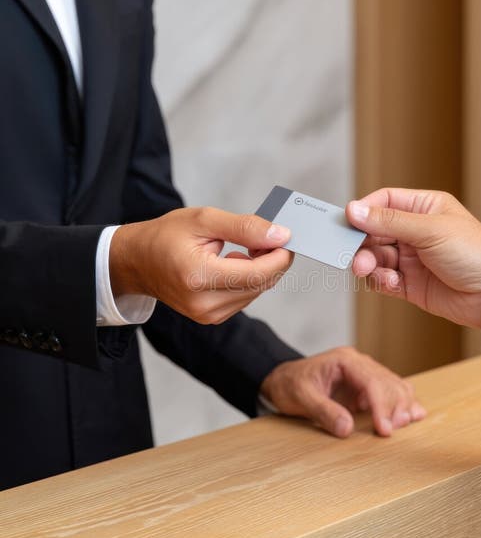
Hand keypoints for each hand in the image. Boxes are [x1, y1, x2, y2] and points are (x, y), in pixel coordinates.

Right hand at [109, 207, 292, 324]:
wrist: (136, 261)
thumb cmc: (165, 236)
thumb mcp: (204, 220)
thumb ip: (244, 227)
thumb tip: (280, 235)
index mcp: (198, 276)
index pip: (256, 273)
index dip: (279, 256)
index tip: (287, 237)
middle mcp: (203, 303)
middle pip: (260, 284)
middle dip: (273, 260)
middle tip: (270, 235)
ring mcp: (207, 315)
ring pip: (256, 292)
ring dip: (261, 269)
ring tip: (247, 246)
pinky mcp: (211, 318)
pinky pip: (244, 298)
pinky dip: (249, 279)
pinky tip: (236, 262)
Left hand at [260, 346, 425, 437]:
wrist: (283, 380)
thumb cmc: (290, 385)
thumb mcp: (300, 398)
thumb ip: (323, 411)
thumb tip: (347, 428)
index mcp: (344, 361)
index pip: (372, 380)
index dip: (381, 404)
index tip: (384, 428)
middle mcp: (360, 363)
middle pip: (389, 382)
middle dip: (395, 407)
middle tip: (390, 431)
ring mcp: (366, 374)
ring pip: (396, 386)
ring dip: (402, 406)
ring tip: (401, 426)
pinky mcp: (368, 387)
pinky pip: (392, 392)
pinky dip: (404, 404)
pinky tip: (414, 416)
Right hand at [346, 189, 480, 330]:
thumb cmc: (474, 254)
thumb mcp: (430, 230)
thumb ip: (389, 221)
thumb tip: (354, 210)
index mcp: (424, 208)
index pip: (385, 202)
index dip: (364, 210)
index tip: (347, 221)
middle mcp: (416, 232)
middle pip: (374, 232)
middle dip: (362, 243)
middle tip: (353, 255)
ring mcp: (413, 259)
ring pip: (376, 257)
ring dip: (368, 264)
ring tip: (368, 271)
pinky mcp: (411, 284)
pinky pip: (383, 279)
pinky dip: (380, 281)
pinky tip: (389, 282)